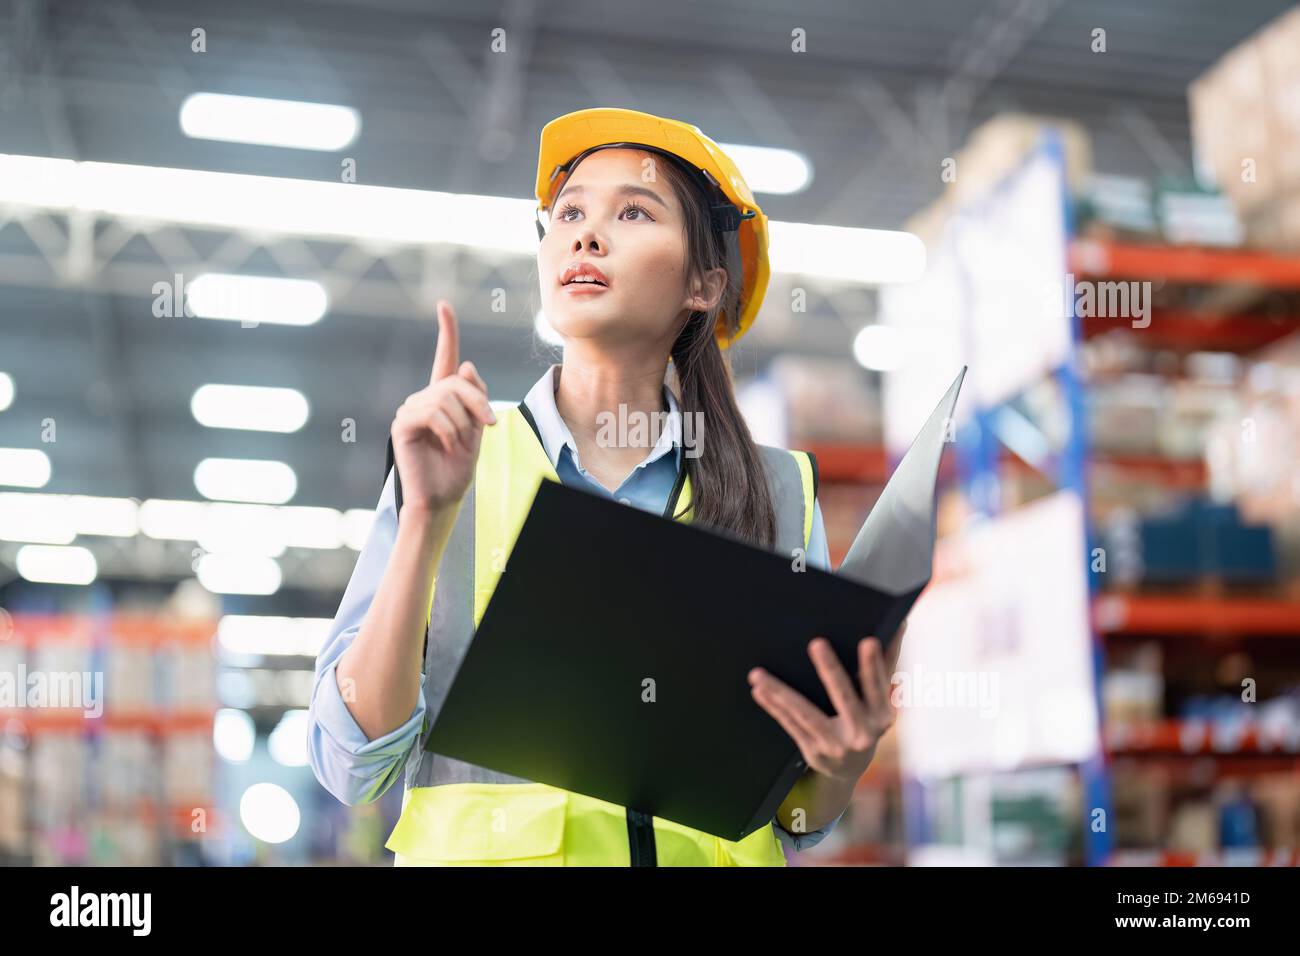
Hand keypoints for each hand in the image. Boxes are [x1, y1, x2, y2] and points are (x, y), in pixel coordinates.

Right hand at [390, 300, 496, 513]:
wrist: (442, 497)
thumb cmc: (458, 467)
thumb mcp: (476, 428)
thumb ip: (475, 397)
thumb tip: (467, 365)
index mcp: (442, 398)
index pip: (446, 359)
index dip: (447, 332)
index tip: (444, 305)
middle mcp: (423, 399)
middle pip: (457, 382)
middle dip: (479, 403)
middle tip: (488, 427)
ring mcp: (410, 411)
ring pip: (447, 398)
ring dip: (464, 424)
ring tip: (459, 445)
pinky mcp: (402, 425)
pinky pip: (434, 413)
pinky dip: (449, 431)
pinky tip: (446, 446)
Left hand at [748, 620, 907, 785]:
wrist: (850, 768)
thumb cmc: (866, 720)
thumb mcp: (880, 699)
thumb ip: (887, 663)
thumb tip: (900, 623)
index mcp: (882, 716)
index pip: (878, 686)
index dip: (874, 665)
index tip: (868, 641)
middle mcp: (861, 733)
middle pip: (844, 698)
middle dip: (831, 670)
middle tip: (817, 643)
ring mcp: (835, 745)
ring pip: (805, 714)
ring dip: (780, 692)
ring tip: (759, 674)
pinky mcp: (813, 752)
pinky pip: (790, 725)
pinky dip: (774, 706)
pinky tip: (759, 690)